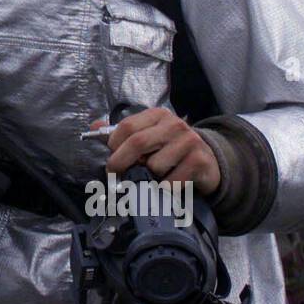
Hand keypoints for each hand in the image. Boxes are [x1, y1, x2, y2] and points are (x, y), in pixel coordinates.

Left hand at [102, 107, 220, 194]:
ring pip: (154, 165)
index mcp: (158, 115)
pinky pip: (171, 181)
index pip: (127, 126)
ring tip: (154, 175)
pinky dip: (164, 188)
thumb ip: (122, 133)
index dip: (114, 144)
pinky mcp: (199, 160)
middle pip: (138, 142)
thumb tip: (95, 127)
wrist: (208, 161)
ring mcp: (189, 141)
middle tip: (116, 176)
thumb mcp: (148, 136)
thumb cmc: (171, 150)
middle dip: (121, 162)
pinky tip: (168, 183)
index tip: (111, 159)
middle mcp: (174, 125)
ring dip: (148, 176)